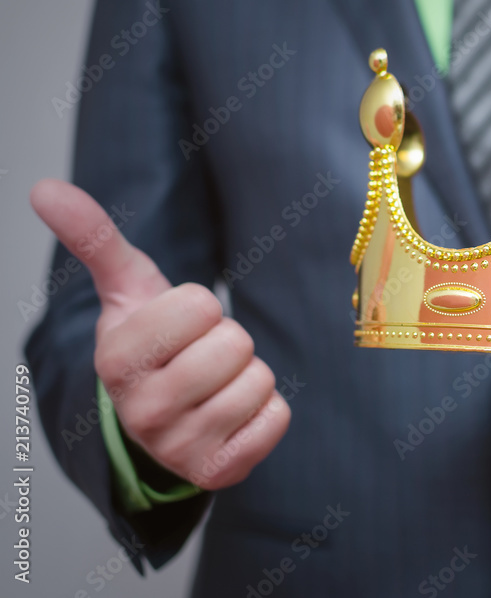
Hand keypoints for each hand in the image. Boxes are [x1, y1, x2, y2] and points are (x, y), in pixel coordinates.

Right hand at [31, 179, 289, 489]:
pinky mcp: (220, 471)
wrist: (161, 419)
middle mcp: (142, 410)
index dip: (200, 308)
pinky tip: (232, 416)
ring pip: (259, 381)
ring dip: (247, 377)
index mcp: (116, 358)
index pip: (202, 304)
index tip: (177, 328)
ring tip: (214, 388)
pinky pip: (277, 418)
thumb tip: (46, 188)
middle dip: (227, 342)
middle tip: (199, 359)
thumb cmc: (152, 345)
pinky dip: (266, 411)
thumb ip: (94, 238)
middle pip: (235, 343)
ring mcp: (179, 447)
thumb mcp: (126, 291)